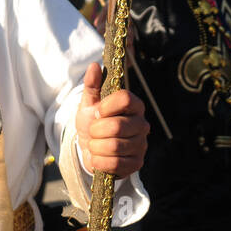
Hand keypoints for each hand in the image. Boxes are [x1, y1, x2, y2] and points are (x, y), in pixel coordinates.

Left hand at [75, 63, 148, 177]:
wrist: (90, 149)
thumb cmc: (92, 123)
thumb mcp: (88, 104)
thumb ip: (91, 85)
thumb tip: (94, 66)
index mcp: (134, 105)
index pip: (126, 98)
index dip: (107, 106)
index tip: (97, 111)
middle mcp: (142, 123)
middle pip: (117, 125)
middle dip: (96, 131)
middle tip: (93, 131)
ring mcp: (141, 144)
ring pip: (114, 146)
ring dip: (96, 147)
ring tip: (95, 145)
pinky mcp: (137, 163)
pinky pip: (116, 164)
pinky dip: (100, 162)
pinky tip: (99, 158)